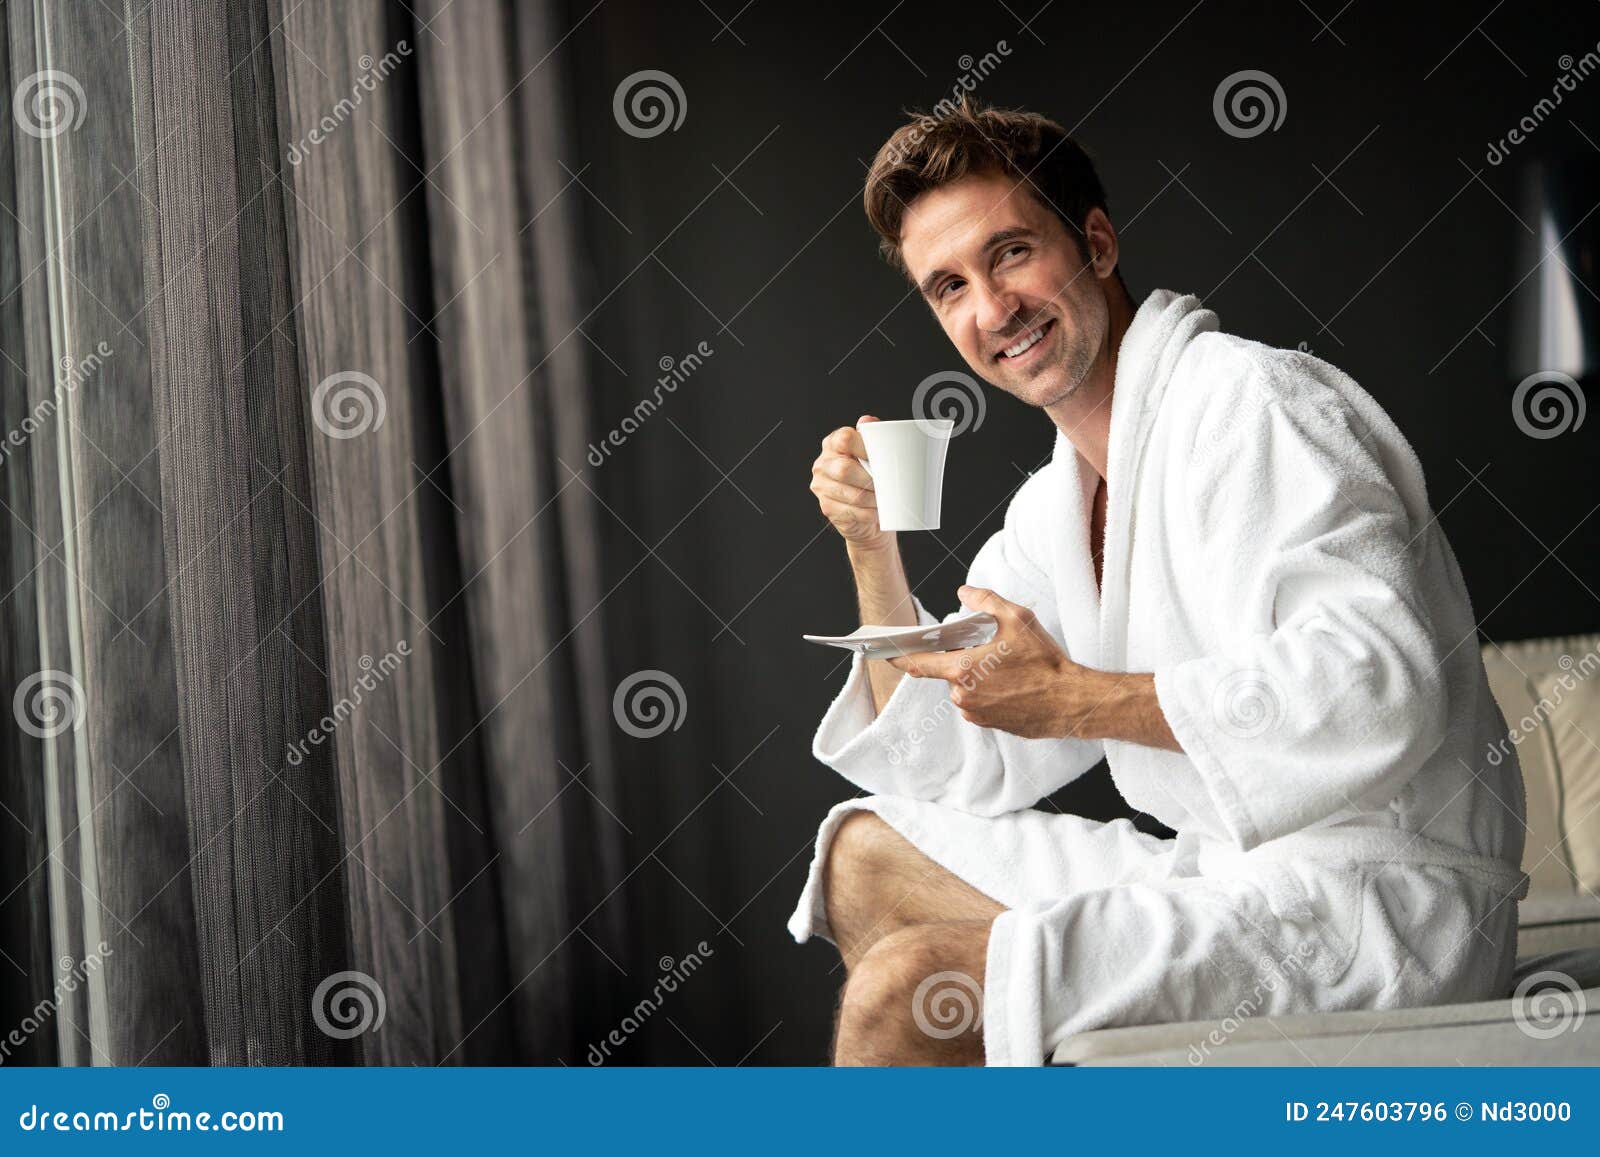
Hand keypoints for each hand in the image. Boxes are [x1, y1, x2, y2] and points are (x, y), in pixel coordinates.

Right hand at [811, 416, 890, 549]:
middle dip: (869, 479)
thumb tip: (867, 421)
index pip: (845, 439)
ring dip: (872, 498)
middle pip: (845, 469)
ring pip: (851, 494)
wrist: (866, 508)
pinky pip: (851, 511)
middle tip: (885, 483)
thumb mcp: (872, 452)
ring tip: (883, 498)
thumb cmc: (869, 475)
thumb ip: (871, 435)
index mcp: (832, 444)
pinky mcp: (827, 507)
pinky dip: (869, 513)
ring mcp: (822, 487)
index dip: (865, 448)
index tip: (880, 458)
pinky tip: (876, 510)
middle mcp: (823, 464)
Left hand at [886, 585, 1098, 739]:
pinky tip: (1014, 685)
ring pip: (966, 689)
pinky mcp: (991, 725)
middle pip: (950, 673)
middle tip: (991, 650)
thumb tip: (963, 593)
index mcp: (962, 669)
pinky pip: (980, 704)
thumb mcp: (1017, 618)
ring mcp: (977, 713)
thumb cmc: (1044, 661)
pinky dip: (990, 693)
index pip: (919, 664)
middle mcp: (963, 695)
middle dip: (963, 659)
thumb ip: (985, 601)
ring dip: (978, 677)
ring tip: (1009, 669)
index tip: (886, 651)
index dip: (900, 656)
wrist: (1071, 700)